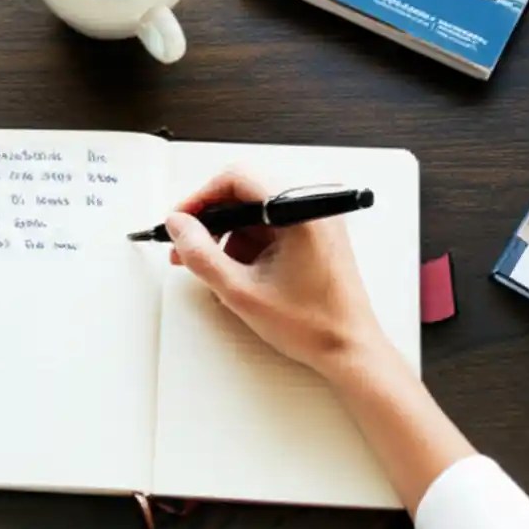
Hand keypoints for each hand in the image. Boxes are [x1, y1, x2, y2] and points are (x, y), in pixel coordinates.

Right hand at [166, 172, 385, 378]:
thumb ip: (201, 254)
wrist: (349, 349)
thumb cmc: (312, 325)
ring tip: (215, 270)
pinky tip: (238, 273)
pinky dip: (248, 245)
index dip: (200, 198)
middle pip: (244, 192)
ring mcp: (315, 219)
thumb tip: (179, 226)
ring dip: (228, 236)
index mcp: (300, 210)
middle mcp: (311, 206)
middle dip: (211, 220)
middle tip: (187, 248)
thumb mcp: (241, 291)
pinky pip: (269, 226)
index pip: (237, 178)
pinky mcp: (314, 234)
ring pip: (253, 211)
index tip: (180, 222)